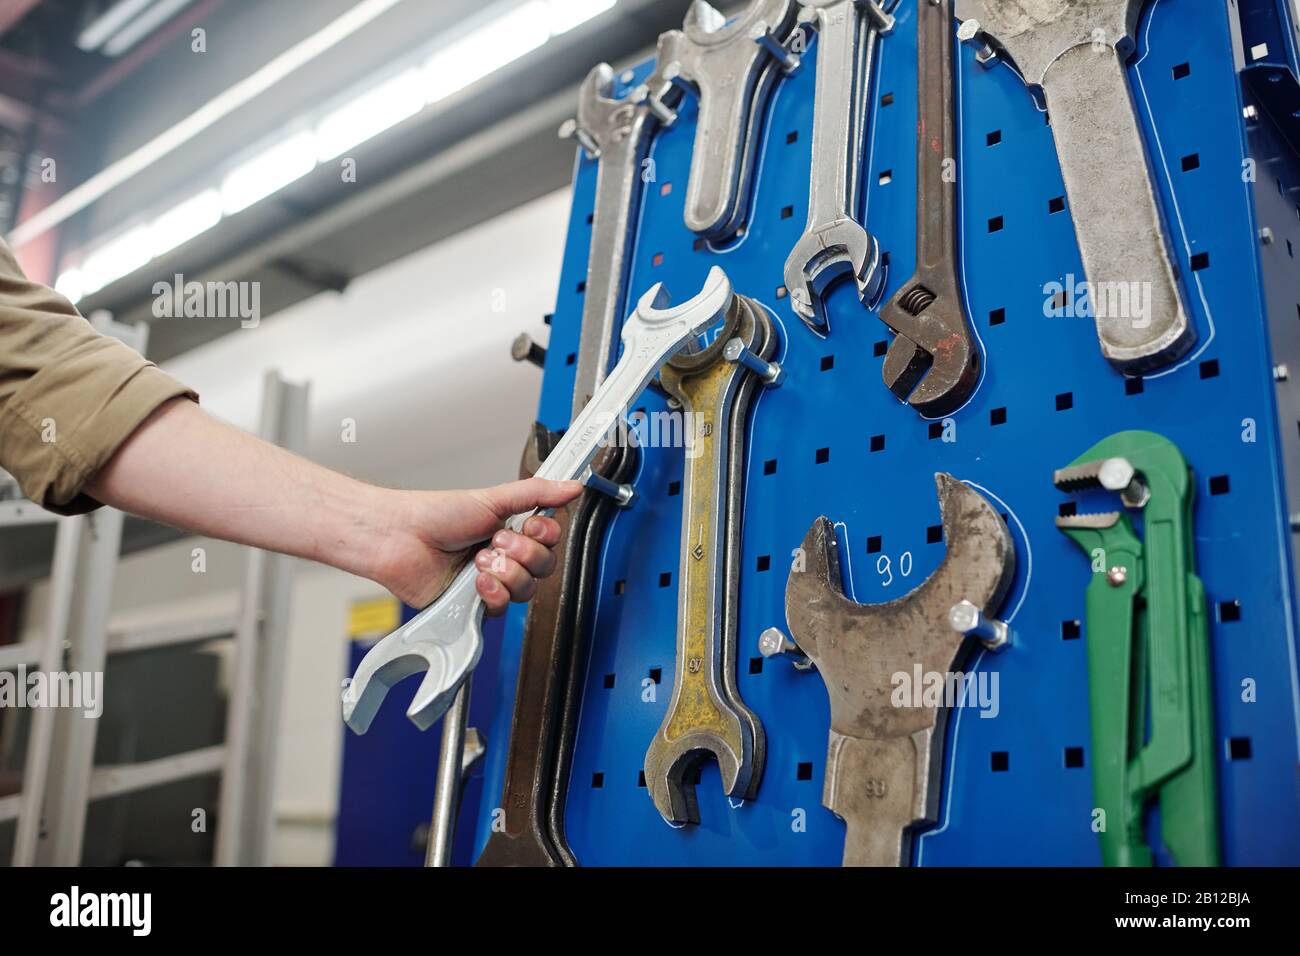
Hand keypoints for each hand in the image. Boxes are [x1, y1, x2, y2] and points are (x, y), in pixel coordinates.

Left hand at [369, 477, 584, 612]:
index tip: (532, 524)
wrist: (401, 537)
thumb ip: (536, 492)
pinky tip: (476, 580)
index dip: (546, 536)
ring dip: (506, 572)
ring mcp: (492, 582)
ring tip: (480, 558)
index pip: (550, 541)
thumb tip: (572, 486)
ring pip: (527, 589)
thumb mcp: (492, 498)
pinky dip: (492, 592)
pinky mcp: (475, 605)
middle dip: (524, 553)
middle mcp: (505, 558)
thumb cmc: (436, 514)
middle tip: (497, 539)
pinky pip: (502, 607)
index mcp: (511, 530)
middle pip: (544, 567)